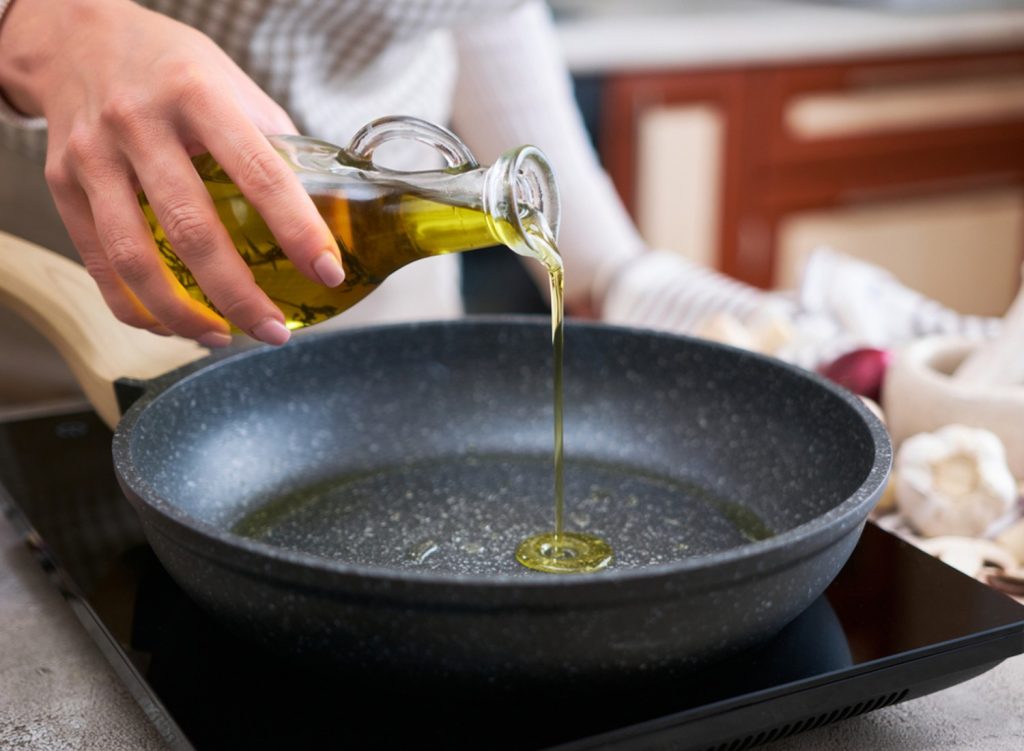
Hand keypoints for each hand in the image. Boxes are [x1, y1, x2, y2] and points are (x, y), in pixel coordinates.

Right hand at [0, 0, 344, 345]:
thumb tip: (326, 209)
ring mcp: (94, 156)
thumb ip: (274, 143)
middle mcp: (140, 123)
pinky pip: (99, 264)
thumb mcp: (231, 83)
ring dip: (184, 315)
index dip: (298, 230)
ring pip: (135, 259)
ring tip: (224, 337)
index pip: (260, 173)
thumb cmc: (170, 66)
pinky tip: (173, 323)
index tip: (327, 271)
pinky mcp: (62, 185)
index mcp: (198, 94)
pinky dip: (137, 308)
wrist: (74, 37)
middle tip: (275, 331)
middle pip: (193, 229)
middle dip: (240, 295)